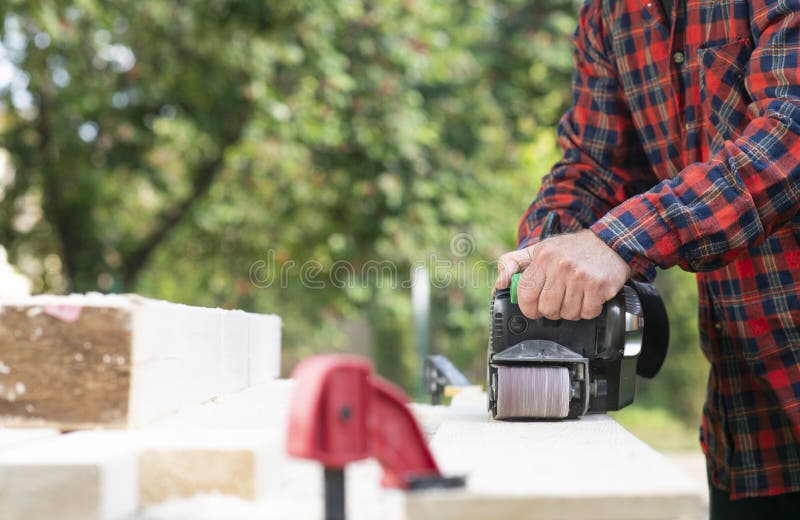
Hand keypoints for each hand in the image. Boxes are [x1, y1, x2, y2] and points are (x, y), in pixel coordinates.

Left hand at [494, 230, 631, 319]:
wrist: (609, 242)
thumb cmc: (569, 250)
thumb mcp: (537, 250)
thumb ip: (511, 264)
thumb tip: (499, 284)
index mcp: (542, 258)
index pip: (526, 294)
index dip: (528, 308)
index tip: (534, 308)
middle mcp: (561, 266)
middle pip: (547, 309)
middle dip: (552, 310)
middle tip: (559, 299)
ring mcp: (581, 276)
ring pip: (567, 314)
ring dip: (571, 310)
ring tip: (575, 295)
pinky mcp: (599, 286)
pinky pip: (587, 313)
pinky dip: (588, 310)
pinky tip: (588, 297)